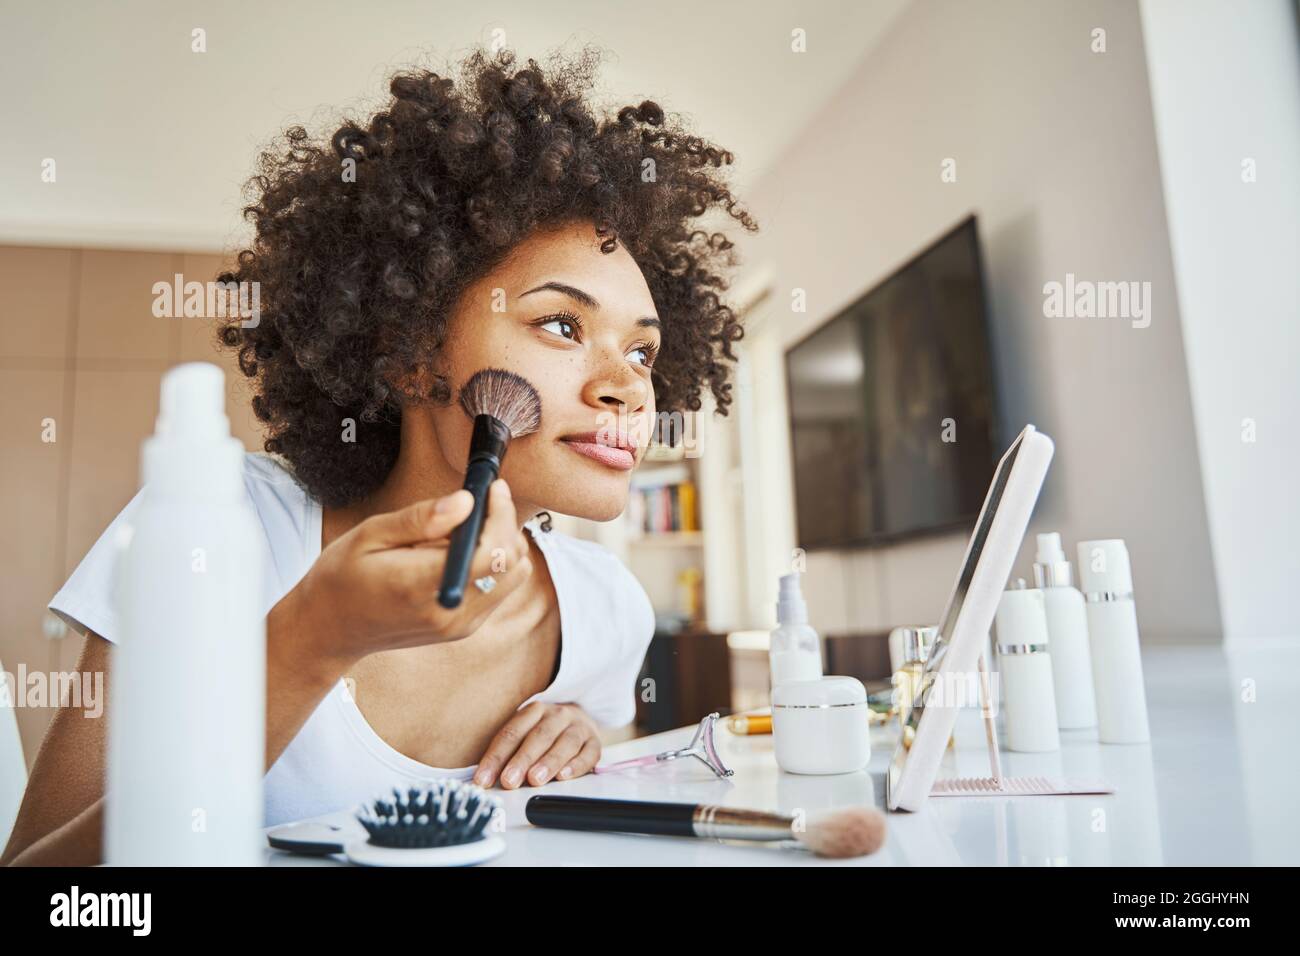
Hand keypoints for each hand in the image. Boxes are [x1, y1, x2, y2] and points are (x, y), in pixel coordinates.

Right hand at [288, 479, 532, 671]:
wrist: (330, 629)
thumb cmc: (342, 577)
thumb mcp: (370, 535)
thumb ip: (421, 519)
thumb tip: (466, 501)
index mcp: (422, 585)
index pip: (491, 552)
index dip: (502, 515)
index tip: (494, 488)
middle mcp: (449, 611)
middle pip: (511, 564)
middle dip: (505, 526)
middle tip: (481, 502)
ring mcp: (459, 625)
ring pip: (513, 577)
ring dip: (501, 545)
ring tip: (465, 530)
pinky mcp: (462, 629)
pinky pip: (499, 590)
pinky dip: (491, 564)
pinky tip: (459, 553)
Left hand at [473, 702, 601, 789]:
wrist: (580, 720)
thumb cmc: (545, 733)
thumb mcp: (525, 734)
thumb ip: (508, 754)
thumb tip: (485, 778)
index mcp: (534, 710)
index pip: (511, 733)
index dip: (496, 757)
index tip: (483, 780)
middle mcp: (557, 715)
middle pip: (538, 737)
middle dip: (522, 760)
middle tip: (509, 781)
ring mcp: (578, 727)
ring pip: (565, 743)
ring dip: (549, 762)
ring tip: (535, 780)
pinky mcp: (594, 742)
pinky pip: (588, 753)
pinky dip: (577, 765)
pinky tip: (564, 776)